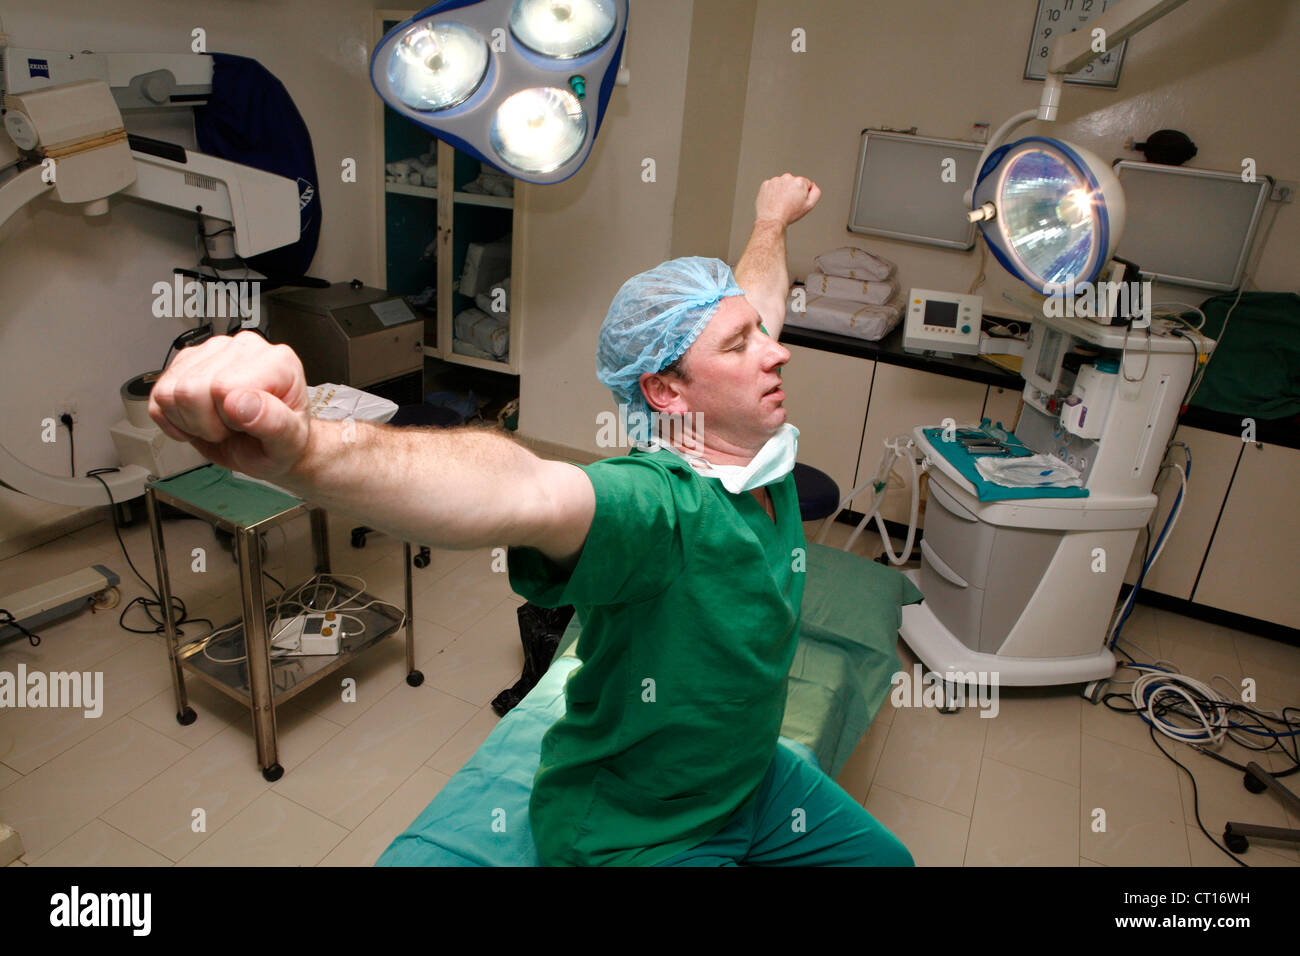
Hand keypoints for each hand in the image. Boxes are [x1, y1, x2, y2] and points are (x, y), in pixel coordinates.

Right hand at [148, 330, 312, 480]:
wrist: (271, 448)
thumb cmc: (283, 441)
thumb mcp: (289, 442)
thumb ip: (274, 422)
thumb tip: (241, 402)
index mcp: (276, 361)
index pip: (222, 386)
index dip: (228, 418)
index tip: (246, 425)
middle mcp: (243, 348)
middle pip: (189, 389)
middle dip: (206, 424)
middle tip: (232, 428)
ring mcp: (212, 352)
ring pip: (168, 392)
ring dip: (190, 421)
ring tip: (219, 423)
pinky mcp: (187, 363)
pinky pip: (157, 397)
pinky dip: (173, 420)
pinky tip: (199, 421)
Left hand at [755, 173, 820, 227]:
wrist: (772, 220)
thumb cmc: (790, 214)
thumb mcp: (809, 205)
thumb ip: (816, 192)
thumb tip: (813, 185)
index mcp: (799, 181)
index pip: (805, 184)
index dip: (803, 194)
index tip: (797, 201)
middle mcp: (787, 177)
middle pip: (793, 182)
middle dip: (792, 190)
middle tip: (789, 203)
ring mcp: (775, 180)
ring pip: (782, 184)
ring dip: (782, 191)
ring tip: (781, 203)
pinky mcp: (766, 184)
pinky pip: (772, 186)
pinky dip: (773, 192)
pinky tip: (774, 201)